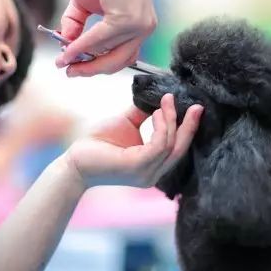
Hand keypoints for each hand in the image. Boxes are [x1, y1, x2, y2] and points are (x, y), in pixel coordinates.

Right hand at [56, 0, 156, 76]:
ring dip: (82, 57)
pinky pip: (100, 39)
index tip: (77, 68)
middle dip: (91, 70)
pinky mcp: (128, 21)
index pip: (121, 55)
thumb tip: (65, 46)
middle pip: (117, 62)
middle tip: (69, 71)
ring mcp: (138, 27)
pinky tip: (68, 50)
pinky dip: (82, 46)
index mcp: (139, 28)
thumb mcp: (85, 6)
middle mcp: (143, 30)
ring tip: (64, 59)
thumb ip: (76, 26)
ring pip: (105, 51)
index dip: (98, 64)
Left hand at [64, 94, 202, 188]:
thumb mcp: (128, 123)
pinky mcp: (136, 167)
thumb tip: (159, 96)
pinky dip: (161, 126)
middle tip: (195, 105)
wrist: (75, 160)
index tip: (194, 107)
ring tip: (165, 102)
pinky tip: (155, 113)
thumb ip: (144, 113)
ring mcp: (146, 173)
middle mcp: (153, 174)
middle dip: (189, 125)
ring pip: (170, 145)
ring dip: (170, 120)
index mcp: (153, 166)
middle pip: (180, 148)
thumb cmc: (98, 143)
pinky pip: (158, 145)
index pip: (178, 148)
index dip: (188, 128)